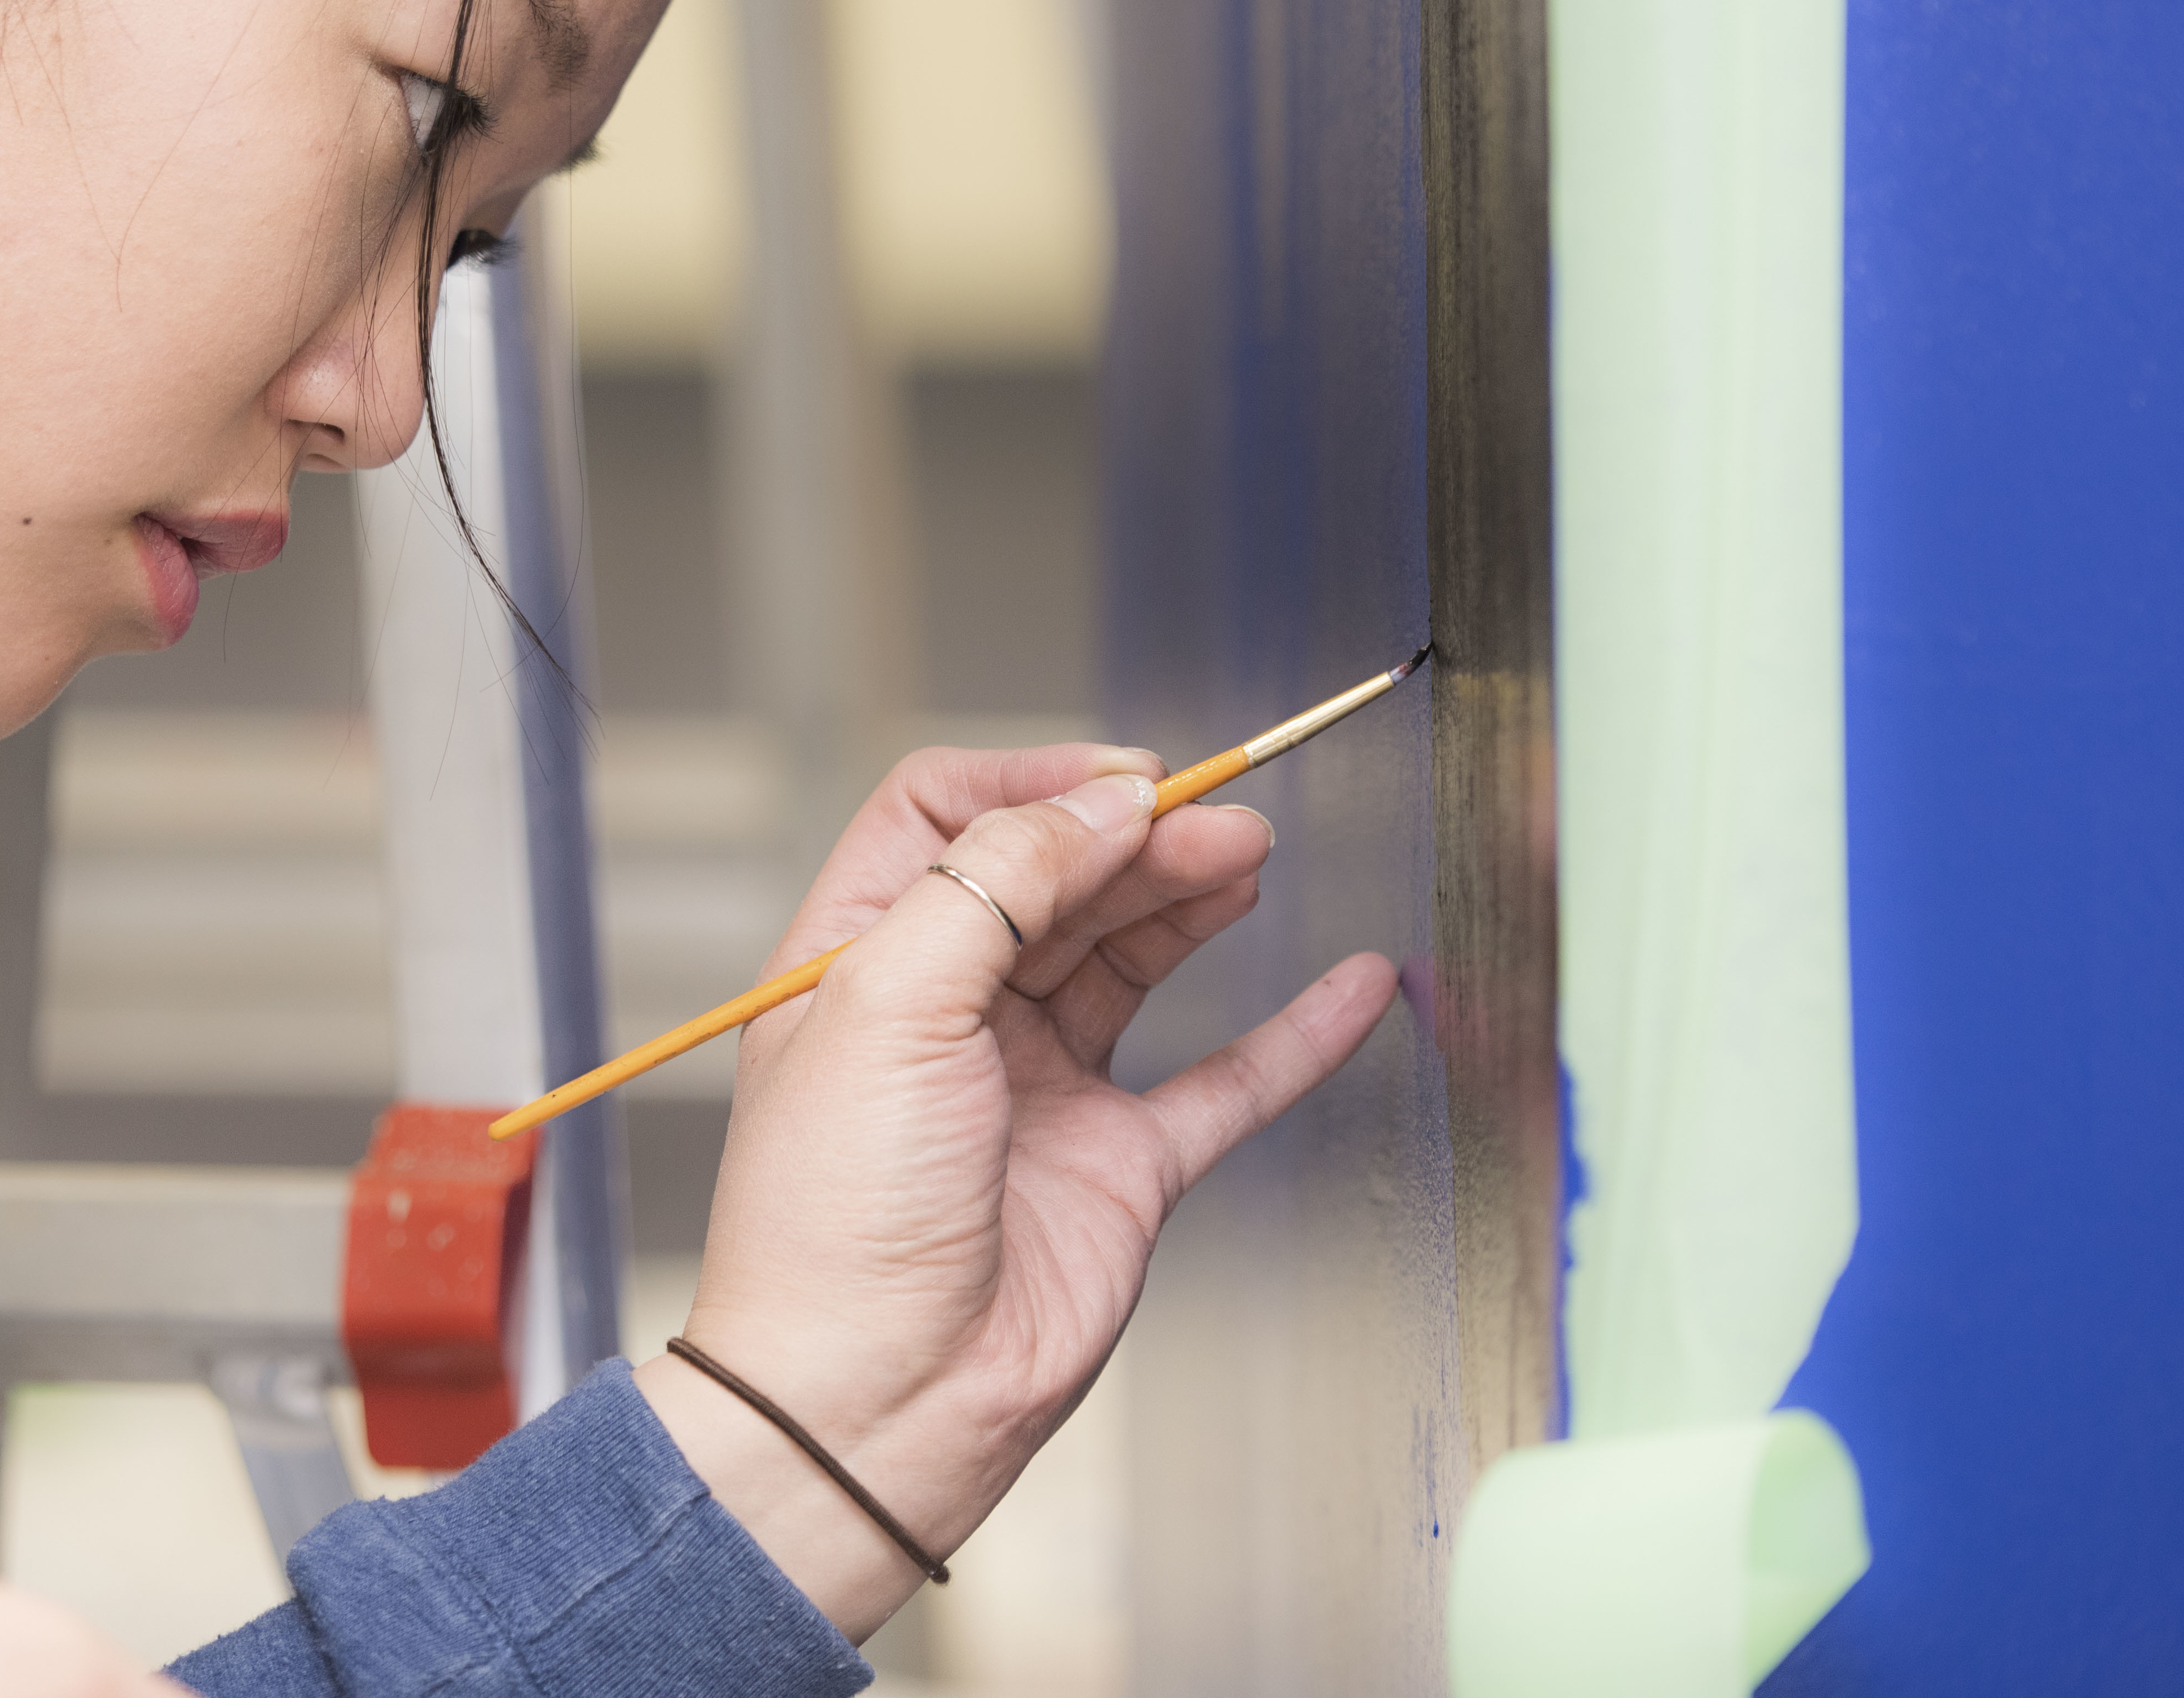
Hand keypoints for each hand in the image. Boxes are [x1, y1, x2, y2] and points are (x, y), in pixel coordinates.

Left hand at [635, 743, 1397, 1642]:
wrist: (871, 1400)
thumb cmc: (835, 1216)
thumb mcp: (888, 1002)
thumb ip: (996, 883)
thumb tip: (1100, 805)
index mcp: (858, 958)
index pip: (943, 815)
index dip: (1031, 784)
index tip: (1118, 783)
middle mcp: (945, 1014)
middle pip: (1052, 878)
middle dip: (1137, 838)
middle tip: (1222, 820)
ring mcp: (1035, 1089)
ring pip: (1129, 960)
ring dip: (1191, 901)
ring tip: (1251, 858)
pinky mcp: (1115, 1169)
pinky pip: (1221, 1084)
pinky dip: (1291, 1035)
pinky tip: (1348, 984)